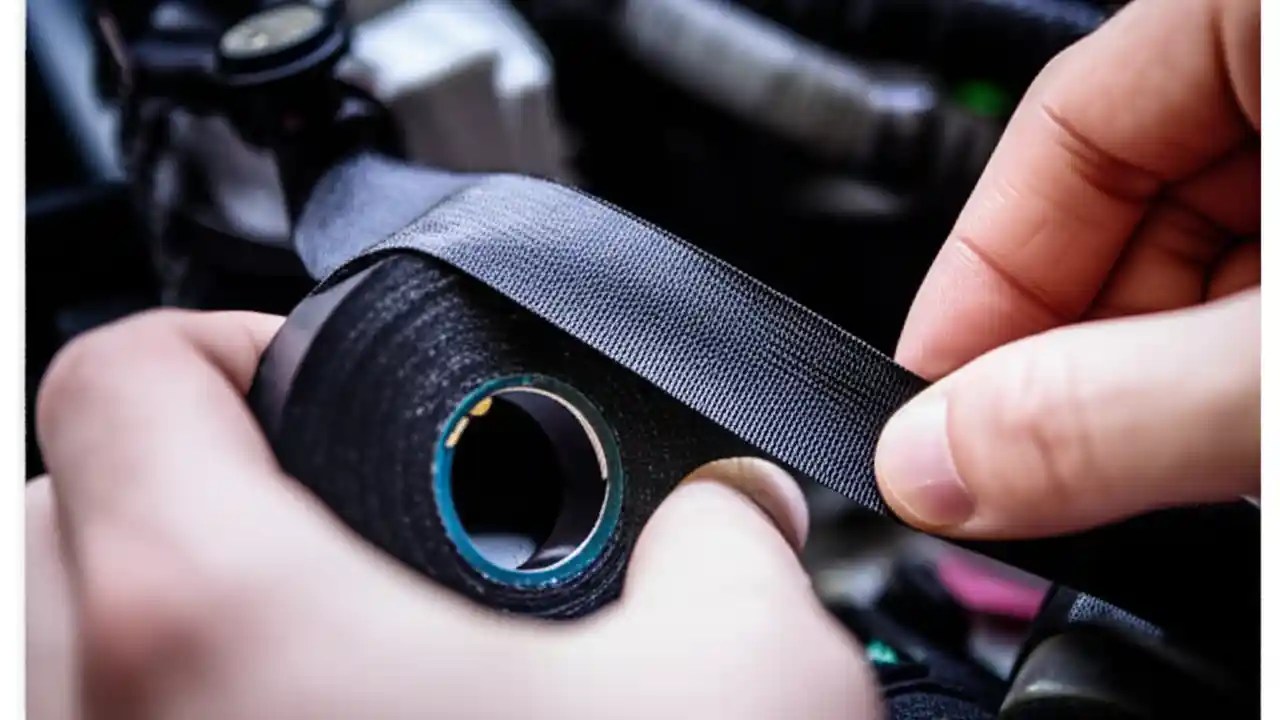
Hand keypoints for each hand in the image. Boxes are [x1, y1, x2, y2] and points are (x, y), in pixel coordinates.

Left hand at [27, 310, 878, 719]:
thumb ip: (726, 535)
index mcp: (216, 624)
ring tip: (331, 654)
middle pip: (61, 518)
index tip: (308, 387)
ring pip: (52, 657)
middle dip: (190, 490)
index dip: (227, 344)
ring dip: (171, 624)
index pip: (125, 376)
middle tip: (334, 529)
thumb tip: (722, 512)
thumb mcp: (747, 679)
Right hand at [874, 0, 1259, 538]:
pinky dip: (1244, 365)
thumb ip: (1115, 409)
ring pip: (1218, 251)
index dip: (981, 281)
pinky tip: (1240, 434)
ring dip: (1172, 373)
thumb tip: (938, 463)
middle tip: (1044, 475)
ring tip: (1173, 469)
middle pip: (1138, 201)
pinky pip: (1278, 280)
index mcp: (1273, 5)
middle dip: (1086, 353)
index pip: (1066, 126)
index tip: (935, 409)